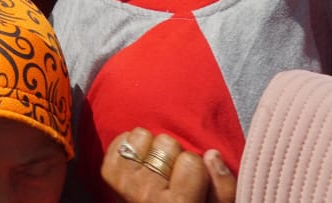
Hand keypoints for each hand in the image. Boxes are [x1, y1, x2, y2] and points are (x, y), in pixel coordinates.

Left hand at [101, 129, 234, 202]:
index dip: (195, 166)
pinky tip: (141, 163)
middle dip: (173, 154)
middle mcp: (147, 195)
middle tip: (172, 174)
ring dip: (151, 148)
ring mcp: (124, 183)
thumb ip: (223, 187)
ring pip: (143, 136)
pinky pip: (123, 138)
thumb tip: (212, 154)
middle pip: (166, 144)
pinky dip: (133, 145)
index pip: (191, 161)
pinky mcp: (108, 173)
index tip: (192, 180)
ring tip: (156, 167)